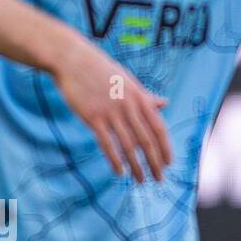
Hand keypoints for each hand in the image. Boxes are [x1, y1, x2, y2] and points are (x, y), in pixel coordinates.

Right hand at [50, 34, 171, 182]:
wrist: (72, 60)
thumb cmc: (100, 70)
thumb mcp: (127, 80)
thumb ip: (145, 96)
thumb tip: (164, 103)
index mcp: (140, 96)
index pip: (159, 128)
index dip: (165, 148)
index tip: (168, 163)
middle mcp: (128, 106)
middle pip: (146, 141)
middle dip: (154, 163)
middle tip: (158, 179)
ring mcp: (110, 112)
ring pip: (128, 145)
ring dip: (136, 166)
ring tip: (140, 180)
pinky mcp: (92, 117)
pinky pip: (107, 143)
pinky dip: (115, 160)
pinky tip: (119, 171)